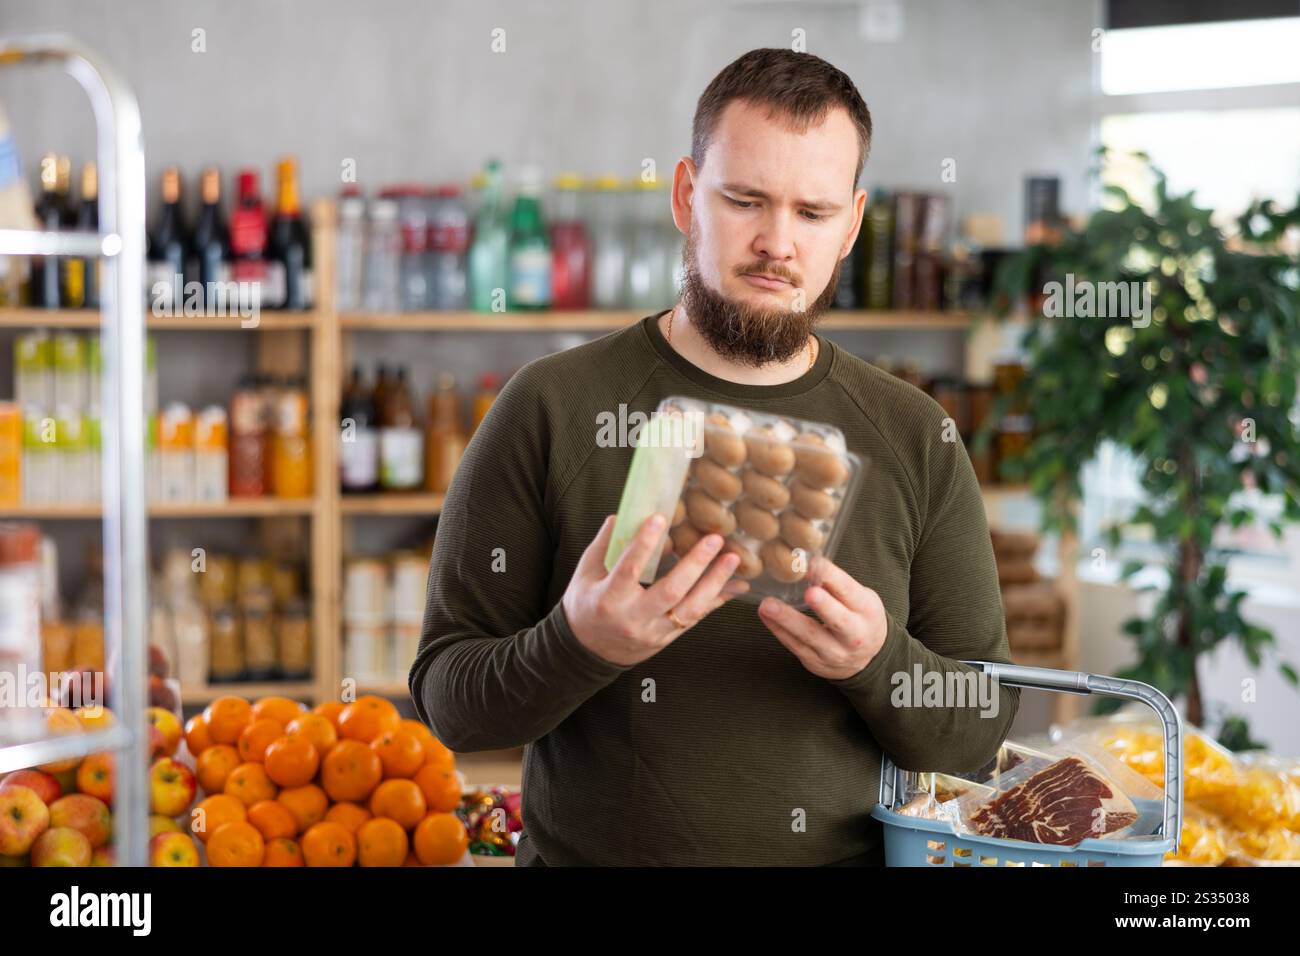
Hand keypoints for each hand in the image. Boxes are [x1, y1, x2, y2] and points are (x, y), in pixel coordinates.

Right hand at [562, 513, 748, 666]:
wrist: (589, 651)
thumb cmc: (586, 605)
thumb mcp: (585, 573)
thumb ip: (605, 544)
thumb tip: (624, 514)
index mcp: (608, 600)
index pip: (629, 570)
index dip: (644, 545)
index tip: (659, 519)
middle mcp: (633, 619)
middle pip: (670, 592)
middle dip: (696, 564)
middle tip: (714, 539)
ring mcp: (653, 632)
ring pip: (690, 609)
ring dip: (715, 583)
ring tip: (731, 560)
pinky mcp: (667, 639)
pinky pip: (695, 618)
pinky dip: (715, 600)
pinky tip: (733, 584)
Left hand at [757, 556, 887, 679]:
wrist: (863, 660)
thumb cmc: (858, 618)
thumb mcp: (859, 599)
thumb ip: (837, 585)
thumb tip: (808, 562)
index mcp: (867, 611)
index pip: (850, 591)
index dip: (833, 577)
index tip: (815, 563)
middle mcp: (854, 634)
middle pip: (838, 620)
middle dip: (824, 606)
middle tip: (809, 593)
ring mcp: (834, 651)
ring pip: (809, 635)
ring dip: (786, 619)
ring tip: (768, 605)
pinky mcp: (814, 661)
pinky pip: (794, 644)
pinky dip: (777, 629)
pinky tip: (765, 615)